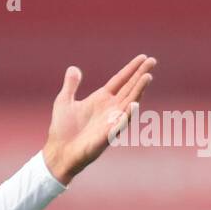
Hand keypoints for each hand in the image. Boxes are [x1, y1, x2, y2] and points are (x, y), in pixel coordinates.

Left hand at [42, 54, 154, 184]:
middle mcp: (110, 108)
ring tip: (147, 76)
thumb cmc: (62, 130)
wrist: (58, 152)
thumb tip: (73, 68)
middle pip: (129, 88)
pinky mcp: (107, 135)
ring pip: (129, 102)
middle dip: (140, 74)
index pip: (120, 80)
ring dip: (138, 90)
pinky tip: (134, 103)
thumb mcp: (64, 102)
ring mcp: (111, 121)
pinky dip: (127, 114)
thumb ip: (71, 85)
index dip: (131, 69)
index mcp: (101, 99)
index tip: (143, 57)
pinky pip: (119, 123)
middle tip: (153, 60)